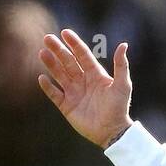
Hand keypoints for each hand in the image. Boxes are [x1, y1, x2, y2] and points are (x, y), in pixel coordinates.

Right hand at [38, 29, 132, 147]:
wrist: (113, 132)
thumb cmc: (120, 108)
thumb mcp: (123, 85)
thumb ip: (121, 65)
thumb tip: (123, 45)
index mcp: (95, 75)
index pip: (82, 55)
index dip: (74, 43)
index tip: (65, 33)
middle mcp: (83, 82)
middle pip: (68, 62)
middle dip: (58, 50)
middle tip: (47, 38)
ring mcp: (74, 93)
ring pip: (59, 75)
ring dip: (51, 64)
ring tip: (42, 53)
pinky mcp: (67, 107)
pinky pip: (54, 94)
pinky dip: (47, 87)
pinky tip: (42, 78)